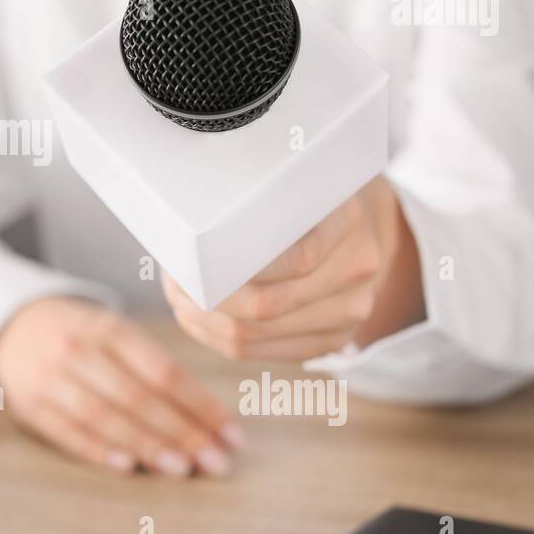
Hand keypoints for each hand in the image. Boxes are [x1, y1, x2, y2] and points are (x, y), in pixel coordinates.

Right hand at [0, 297, 243, 476]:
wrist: (10, 324)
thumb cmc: (81, 335)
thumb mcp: (114, 332)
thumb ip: (153, 365)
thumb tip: (207, 416)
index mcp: (109, 328)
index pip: (164, 372)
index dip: (201, 406)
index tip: (232, 435)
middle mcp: (79, 350)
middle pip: (138, 397)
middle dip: (183, 433)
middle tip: (217, 463)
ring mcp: (51, 377)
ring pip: (105, 417)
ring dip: (147, 446)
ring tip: (183, 469)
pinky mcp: (30, 405)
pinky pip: (68, 432)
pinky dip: (100, 450)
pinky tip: (129, 466)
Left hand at [163, 177, 423, 361]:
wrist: (357, 229)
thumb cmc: (305, 200)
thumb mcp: (291, 180)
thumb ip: (256, 196)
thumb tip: (185, 214)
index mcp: (349, 217)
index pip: (296, 256)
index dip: (237, 266)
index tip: (196, 260)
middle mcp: (359, 266)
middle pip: (268, 304)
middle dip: (208, 299)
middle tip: (174, 282)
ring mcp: (352, 309)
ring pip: (256, 335)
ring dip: (205, 322)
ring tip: (179, 299)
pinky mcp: (335, 340)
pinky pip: (264, 352)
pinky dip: (219, 339)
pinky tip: (198, 320)